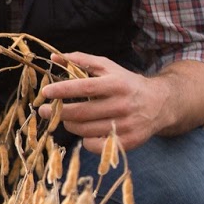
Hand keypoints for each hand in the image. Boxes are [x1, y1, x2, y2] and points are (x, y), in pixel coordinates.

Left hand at [36, 51, 171, 152]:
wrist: (160, 104)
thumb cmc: (126, 83)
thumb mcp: (108, 67)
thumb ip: (81, 60)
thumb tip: (54, 57)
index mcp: (117, 84)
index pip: (85, 87)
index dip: (63, 90)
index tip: (45, 92)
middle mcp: (122, 105)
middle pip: (82, 113)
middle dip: (58, 112)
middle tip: (43, 110)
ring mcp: (126, 126)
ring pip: (85, 131)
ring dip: (69, 125)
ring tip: (66, 118)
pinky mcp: (128, 142)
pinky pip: (95, 145)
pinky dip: (85, 139)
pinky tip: (86, 130)